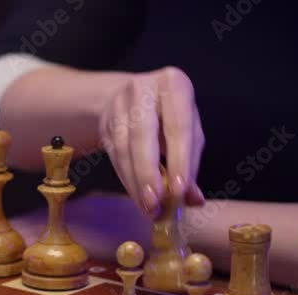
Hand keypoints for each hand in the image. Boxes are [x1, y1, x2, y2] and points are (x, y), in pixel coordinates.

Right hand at [98, 66, 205, 216]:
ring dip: (136, 182)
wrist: (131, 97)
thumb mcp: (187, 131)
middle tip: (155, 205)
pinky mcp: (104, 122)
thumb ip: (191, 162)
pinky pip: (114, 156)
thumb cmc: (169, 116)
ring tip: (148, 208)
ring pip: (124, 149)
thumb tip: (193, 200)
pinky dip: (127, 179)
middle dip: (149, 174)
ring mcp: (118, 105)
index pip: (178, 126)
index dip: (179, 159)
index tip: (179, 191)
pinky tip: (137, 196)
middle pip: (143, 135)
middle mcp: (142, 89)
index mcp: (174, 84)